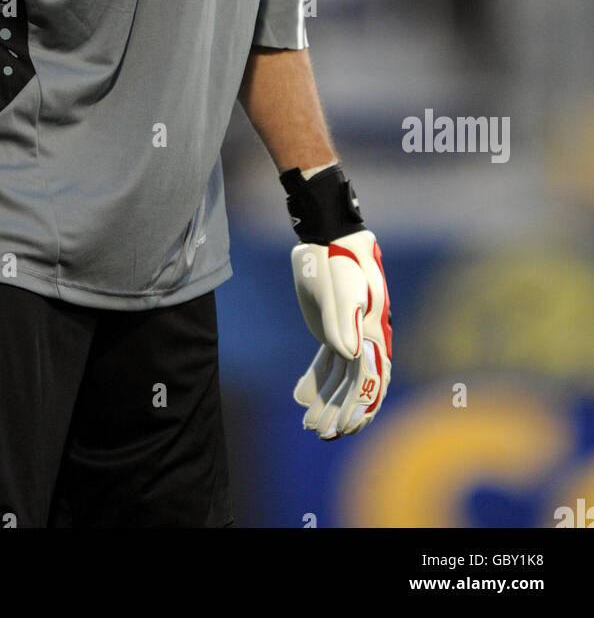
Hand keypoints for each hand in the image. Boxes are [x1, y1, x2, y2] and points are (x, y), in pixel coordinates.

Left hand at [291, 230, 390, 438]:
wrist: (328, 237)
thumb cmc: (336, 259)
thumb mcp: (340, 286)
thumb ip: (343, 318)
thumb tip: (348, 353)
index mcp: (371, 331)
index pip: (370, 377)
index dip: (358, 404)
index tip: (344, 427)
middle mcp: (365, 337)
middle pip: (358, 384)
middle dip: (342, 412)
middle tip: (322, 435)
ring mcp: (348, 335)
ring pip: (341, 378)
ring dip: (328, 402)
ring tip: (309, 426)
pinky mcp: (332, 330)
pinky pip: (328, 363)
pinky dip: (316, 382)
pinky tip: (301, 398)